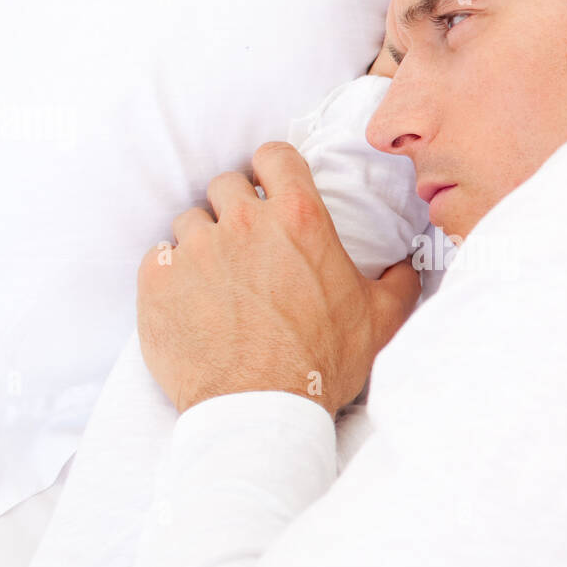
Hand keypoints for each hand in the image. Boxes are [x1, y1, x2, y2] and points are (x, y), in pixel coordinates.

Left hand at [137, 141, 421, 418]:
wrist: (261, 411)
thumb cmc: (322, 365)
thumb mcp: (380, 320)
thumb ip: (398, 281)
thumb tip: (408, 265)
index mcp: (299, 219)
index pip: (273, 155)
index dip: (270, 170)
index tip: (269, 190)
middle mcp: (244, 223)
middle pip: (226, 186)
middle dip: (234, 210)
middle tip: (246, 249)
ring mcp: (196, 249)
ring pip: (190, 223)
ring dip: (202, 245)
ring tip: (217, 284)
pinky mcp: (158, 280)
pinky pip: (158, 258)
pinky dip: (171, 275)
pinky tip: (191, 303)